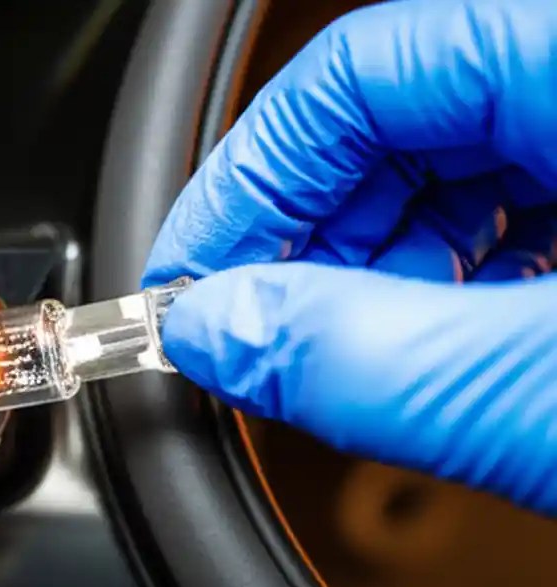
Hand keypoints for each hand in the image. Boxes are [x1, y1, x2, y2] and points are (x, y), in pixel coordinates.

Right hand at [143, 0, 556, 510]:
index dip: (245, 178)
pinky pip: (517, 214)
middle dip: (299, 235)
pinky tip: (426, 348)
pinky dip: (447, 286)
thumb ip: (357, 357)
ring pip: (451, 172)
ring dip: (367, 269)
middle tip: (246, 332)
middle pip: (392, 121)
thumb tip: (213, 333)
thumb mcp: (541, 392)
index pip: (351, 70)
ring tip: (331, 354)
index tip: (189, 279)